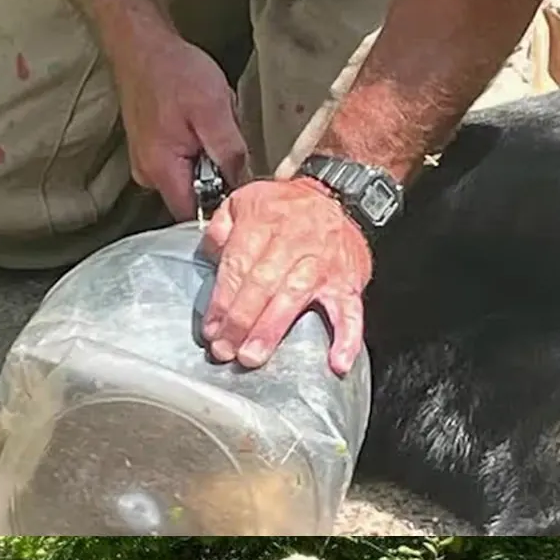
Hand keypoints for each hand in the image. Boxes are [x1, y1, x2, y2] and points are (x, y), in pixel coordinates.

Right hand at [113, 30, 248, 219]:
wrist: (141, 43)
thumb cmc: (173, 71)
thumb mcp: (214, 109)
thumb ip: (230, 153)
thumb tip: (244, 184)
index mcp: (162, 170)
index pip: (195, 217)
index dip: (222, 209)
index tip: (240, 189)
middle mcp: (149, 175)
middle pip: (197, 199)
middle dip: (219, 176)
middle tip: (223, 140)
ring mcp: (148, 165)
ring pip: (193, 181)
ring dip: (210, 160)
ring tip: (209, 126)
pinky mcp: (152, 154)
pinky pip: (184, 165)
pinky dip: (199, 149)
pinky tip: (199, 125)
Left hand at [197, 177, 371, 375]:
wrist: (342, 196)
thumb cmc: (291, 207)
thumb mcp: (247, 199)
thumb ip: (223, 224)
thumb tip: (210, 252)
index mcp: (265, 222)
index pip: (238, 265)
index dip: (222, 300)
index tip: (212, 328)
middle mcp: (293, 243)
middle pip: (262, 285)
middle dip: (240, 321)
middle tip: (225, 349)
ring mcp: (323, 265)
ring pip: (294, 299)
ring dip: (271, 331)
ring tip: (253, 356)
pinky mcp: (347, 283)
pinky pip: (350, 312)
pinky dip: (347, 338)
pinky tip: (337, 362)